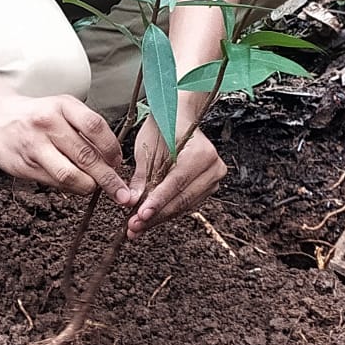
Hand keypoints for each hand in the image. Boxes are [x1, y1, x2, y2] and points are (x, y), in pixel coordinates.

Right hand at [0, 94, 131, 203]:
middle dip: (108, 179)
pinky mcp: (24, 166)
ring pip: (70, 175)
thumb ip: (83, 129)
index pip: (95, 127)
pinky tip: (75, 185)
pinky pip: (54, 183)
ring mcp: (34, 145)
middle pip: (86, 155)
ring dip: (89, 187)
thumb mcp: (60, 108)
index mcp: (62, 105)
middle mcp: (48, 123)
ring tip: (96, 188)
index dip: (112, 149)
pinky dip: (70, 188)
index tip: (118, 162)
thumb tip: (111, 159)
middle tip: (121, 193)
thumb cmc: (35, 115)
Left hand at [126, 120, 225, 239]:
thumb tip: (131, 202)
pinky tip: (150, 219)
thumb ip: (141, 177)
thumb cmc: (162, 127)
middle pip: (182, 199)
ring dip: (159, 217)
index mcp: (201, 153)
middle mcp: (213, 167)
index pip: (177, 183)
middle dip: (155, 215)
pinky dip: (167, 210)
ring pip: (184, 205)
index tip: (140, 216)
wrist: (179, 116)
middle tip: (133, 228)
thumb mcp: (146, 148)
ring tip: (136, 227)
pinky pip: (187, 203)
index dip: (157, 202)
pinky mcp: (209, 186)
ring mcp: (214, 178)